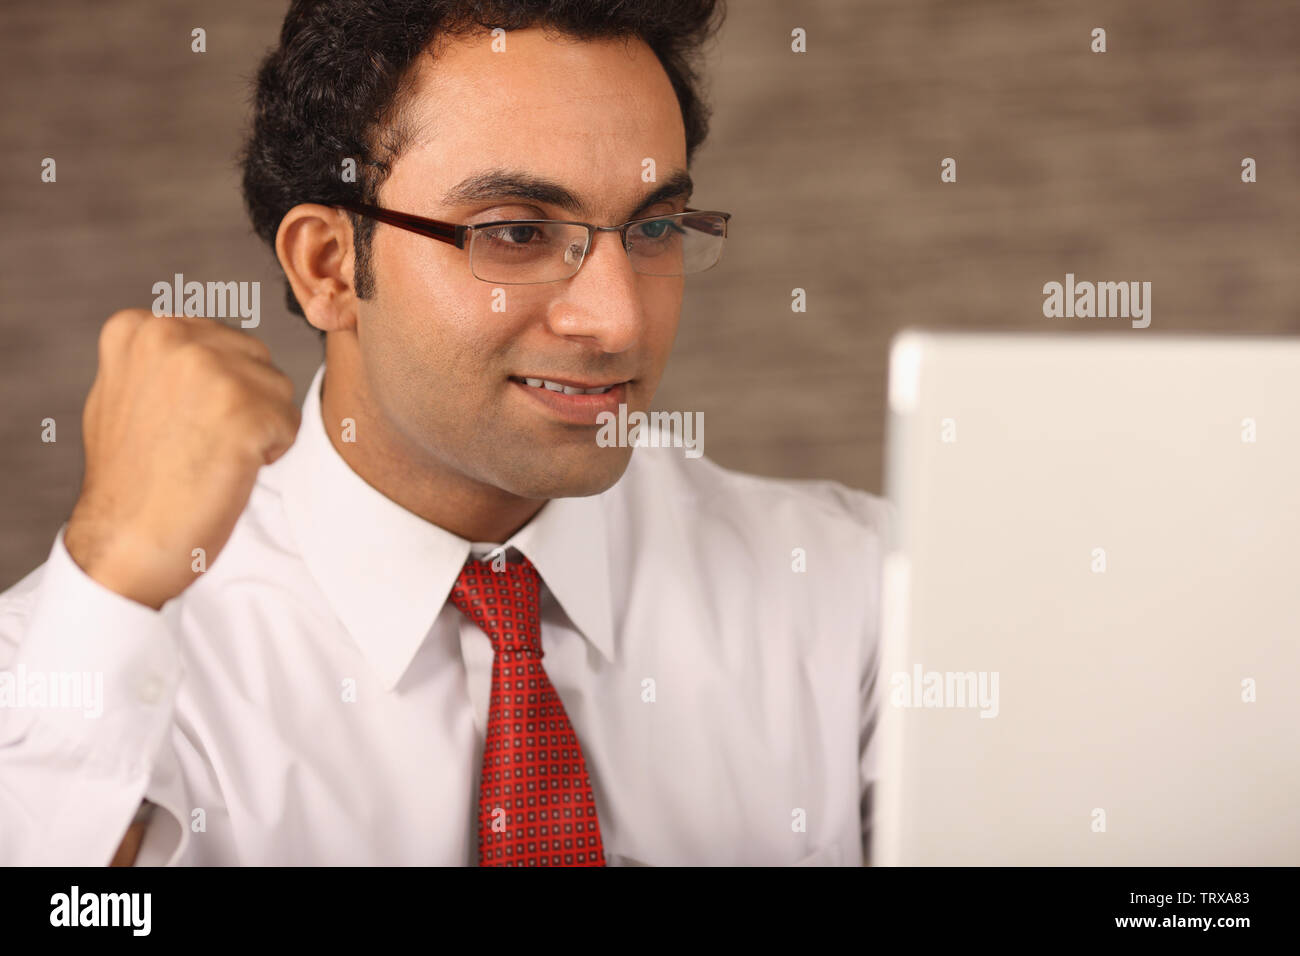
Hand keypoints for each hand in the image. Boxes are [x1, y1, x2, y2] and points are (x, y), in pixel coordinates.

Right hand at [64, 310, 300, 609]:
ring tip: (211, 457)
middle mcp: (171, 336)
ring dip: (260, 428)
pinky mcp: (243, 407)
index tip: (179, 425)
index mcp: (140, 328)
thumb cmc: (131, 479)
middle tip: (199, 446)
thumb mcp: (125, 393)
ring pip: (278, 390)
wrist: (125, 541)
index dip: (216, 392)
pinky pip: (289, 423)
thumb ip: (162, 359)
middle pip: (255, 361)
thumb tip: (203, 338)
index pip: (222, 343)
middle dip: (244, 405)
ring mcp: (209, 369)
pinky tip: (229, 470)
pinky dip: (272, 452)